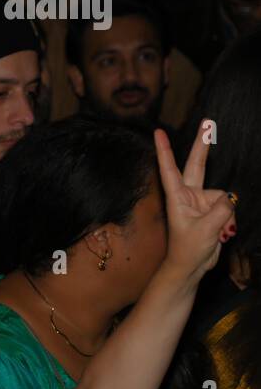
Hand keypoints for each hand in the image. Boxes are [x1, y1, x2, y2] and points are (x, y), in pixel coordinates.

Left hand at [156, 125, 234, 282]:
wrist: (191, 266)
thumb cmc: (188, 249)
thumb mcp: (204, 230)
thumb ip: (220, 210)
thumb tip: (231, 198)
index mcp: (177, 197)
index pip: (169, 169)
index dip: (165, 150)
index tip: (158, 132)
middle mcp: (188, 195)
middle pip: (197, 165)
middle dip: (203, 144)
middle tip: (207, 121)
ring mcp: (201, 201)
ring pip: (223, 196)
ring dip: (225, 214)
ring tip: (215, 232)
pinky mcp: (212, 209)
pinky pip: (228, 206)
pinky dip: (229, 219)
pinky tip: (222, 232)